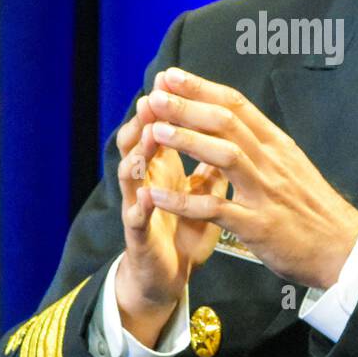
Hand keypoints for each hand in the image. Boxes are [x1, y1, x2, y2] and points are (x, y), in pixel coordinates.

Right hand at [115, 73, 227, 346]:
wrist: (166, 276)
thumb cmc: (184, 231)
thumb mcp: (206, 193)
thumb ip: (212, 163)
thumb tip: (227, 133)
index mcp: (164, 167)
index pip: (161, 126)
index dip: (169, 105)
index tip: (176, 79)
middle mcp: (146, 180)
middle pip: (137, 140)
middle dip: (147, 119)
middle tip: (155, 98)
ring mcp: (138, 206)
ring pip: (130, 173)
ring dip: (139, 154)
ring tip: (149, 137)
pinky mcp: (139, 237)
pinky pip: (137, 219)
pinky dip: (141, 206)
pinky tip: (148, 197)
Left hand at [142, 67, 357, 288]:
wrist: (344, 249)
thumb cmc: (312, 208)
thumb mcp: (291, 165)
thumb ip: (261, 145)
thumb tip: (230, 122)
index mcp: (277, 145)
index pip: (237, 106)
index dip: (201, 88)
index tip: (171, 76)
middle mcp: (271, 162)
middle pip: (227, 124)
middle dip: (188, 106)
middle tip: (155, 95)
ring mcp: (265, 193)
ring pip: (225, 157)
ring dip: (188, 141)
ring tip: (156, 130)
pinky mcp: (258, 226)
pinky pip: (217, 209)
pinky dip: (185, 202)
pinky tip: (158, 195)